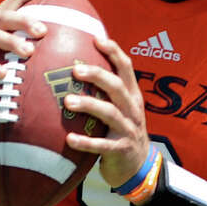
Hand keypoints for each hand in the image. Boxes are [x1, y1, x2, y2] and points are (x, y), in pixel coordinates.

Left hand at [63, 37, 150, 187]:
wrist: (138, 167)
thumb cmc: (121, 131)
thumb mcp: (120, 108)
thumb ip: (105, 91)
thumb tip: (74, 64)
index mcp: (132, 96)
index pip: (126, 68)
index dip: (113, 52)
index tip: (96, 39)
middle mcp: (132, 110)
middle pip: (117, 87)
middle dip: (98, 75)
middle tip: (75, 69)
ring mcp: (128, 130)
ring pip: (110, 113)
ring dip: (89, 105)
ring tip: (68, 102)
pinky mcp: (120, 150)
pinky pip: (102, 145)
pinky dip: (85, 142)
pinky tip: (69, 139)